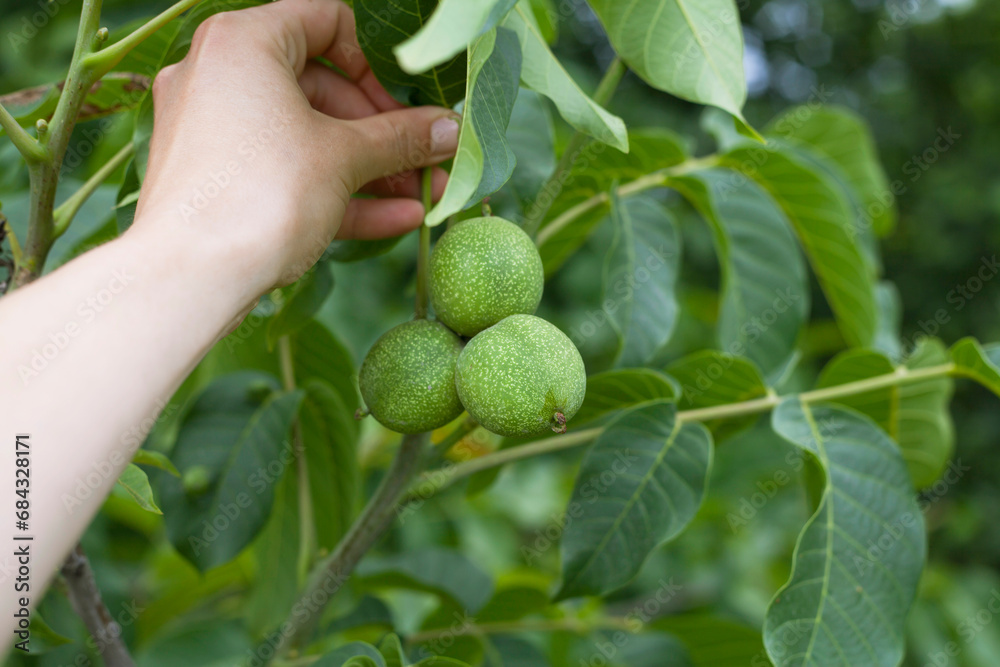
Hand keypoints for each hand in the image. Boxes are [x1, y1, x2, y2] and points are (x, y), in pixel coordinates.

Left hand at [133, 0, 458, 292]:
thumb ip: (401, 138)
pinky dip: (335, 192)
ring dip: (371, 169)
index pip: (325, 22)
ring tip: (425, 198)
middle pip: (322, 90)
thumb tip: (450, 128)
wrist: (188, 278)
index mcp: (244, 43)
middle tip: (429, 164)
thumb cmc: (263, 195)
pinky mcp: (214, 180)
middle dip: (385, 134)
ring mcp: (212, 130)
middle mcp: (219, 75)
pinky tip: (396, 220)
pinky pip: (283, 174)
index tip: (403, 110)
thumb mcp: (345, 158)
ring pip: (307, 138)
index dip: (374, 65)